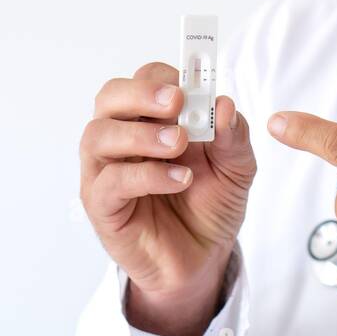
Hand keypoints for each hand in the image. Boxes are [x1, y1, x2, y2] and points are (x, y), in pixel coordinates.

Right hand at [79, 62, 255, 335]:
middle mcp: (122, 137)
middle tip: (176, 102)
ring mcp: (106, 171)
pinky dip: (146, 175)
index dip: (165, 76)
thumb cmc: (209, 204)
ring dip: (141, 134)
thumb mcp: (237, 167)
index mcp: (151, 118)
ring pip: (99, 135)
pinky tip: (179, 179)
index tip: (192, 85)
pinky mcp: (102, 206)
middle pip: (109, 97)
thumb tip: (224, 104)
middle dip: (141, 93)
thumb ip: (233, 136)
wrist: (203, 259)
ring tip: (178, 143)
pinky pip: (110, 182)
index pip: (144, 79)